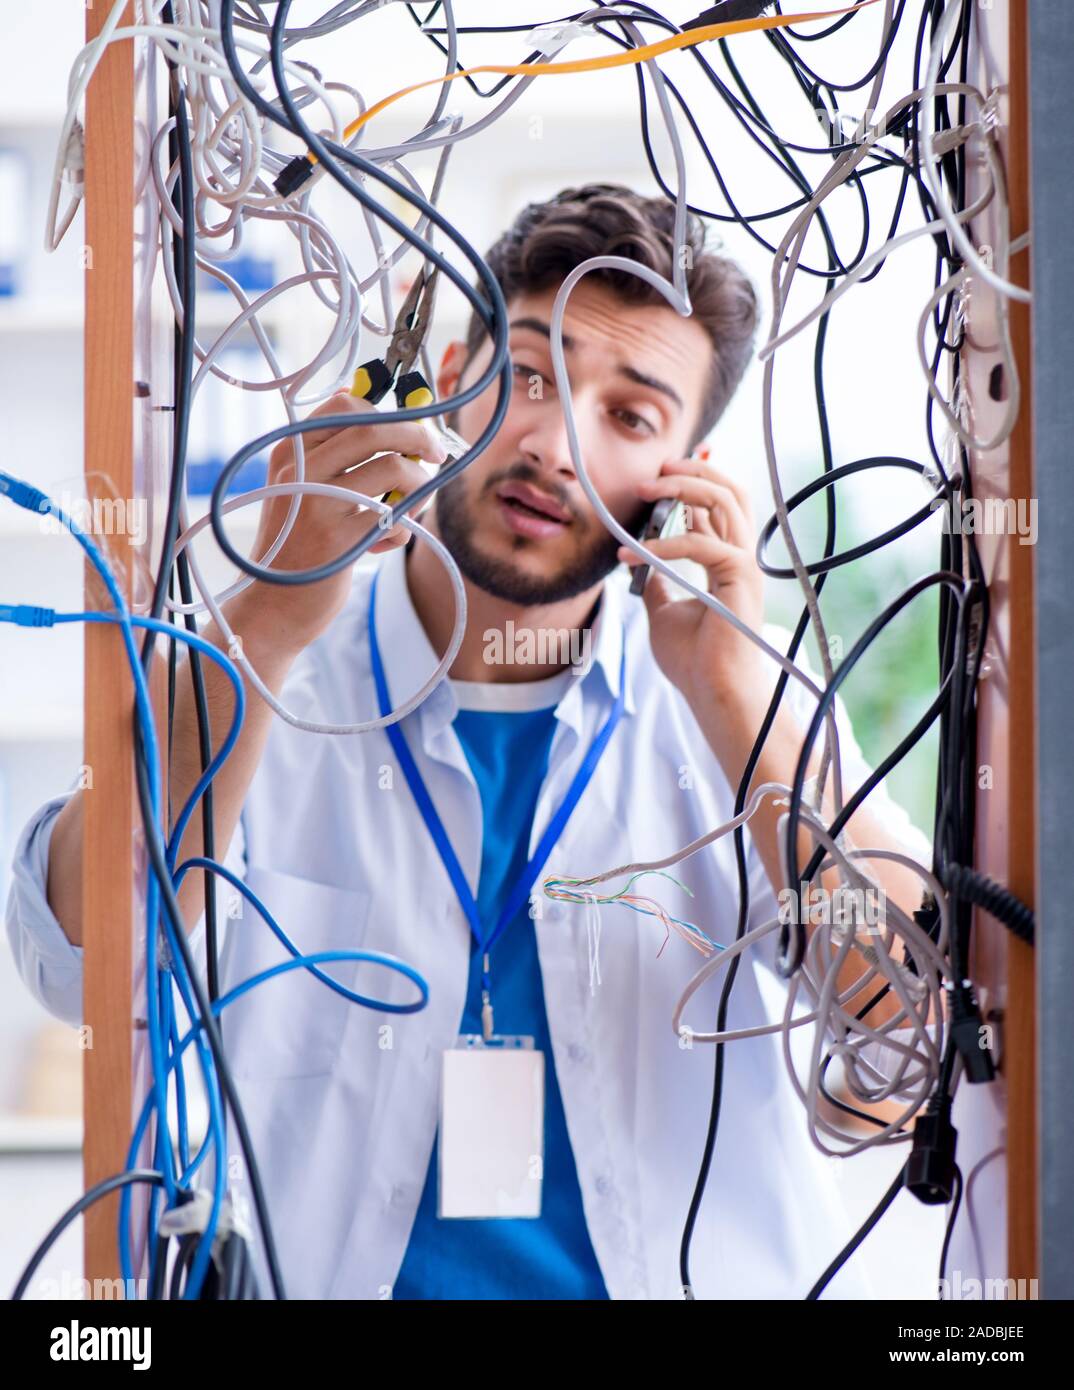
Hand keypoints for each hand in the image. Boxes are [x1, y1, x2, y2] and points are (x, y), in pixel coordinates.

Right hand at [236, 392, 446, 655]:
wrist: (272, 603)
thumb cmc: (295, 544)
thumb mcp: (298, 490)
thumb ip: (333, 456)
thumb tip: (386, 422)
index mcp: (289, 450)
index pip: (344, 403)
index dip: (387, 412)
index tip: (409, 429)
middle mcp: (299, 469)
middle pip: (374, 428)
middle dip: (417, 437)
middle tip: (436, 453)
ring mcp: (318, 503)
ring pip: (393, 469)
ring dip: (419, 485)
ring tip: (414, 506)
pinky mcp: (340, 539)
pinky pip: (395, 518)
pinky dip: (403, 528)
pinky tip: (385, 542)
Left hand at [616, 454, 766, 712]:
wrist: (712, 691)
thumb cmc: (693, 660)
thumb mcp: (663, 611)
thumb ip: (659, 582)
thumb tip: (639, 562)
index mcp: (727, 562)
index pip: (719, 505)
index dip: (700, 476)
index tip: (673, 462)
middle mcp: (741, 557)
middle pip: (729, 491)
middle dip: (693, 471)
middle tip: (656, 469)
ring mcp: (744, 565)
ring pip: (723, 502)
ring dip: (682, 488)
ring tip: (644, 489)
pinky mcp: (740, 577)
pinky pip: (701, 544)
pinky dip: (664, 545)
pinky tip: (632, 554)